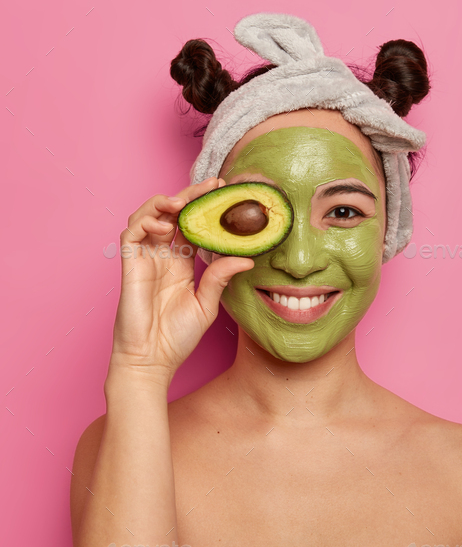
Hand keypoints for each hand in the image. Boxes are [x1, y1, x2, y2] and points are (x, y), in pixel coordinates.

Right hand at [109, 178, 253, 380]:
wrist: (151, 360)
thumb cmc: (176, 338)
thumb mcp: (206, 305)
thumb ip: (221, 277)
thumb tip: (246, 257)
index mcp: (181, 263)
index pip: (192, 225)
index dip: (204, 207)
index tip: (224, 192)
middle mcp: (162, 255)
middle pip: (171, 214)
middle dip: (189, 196)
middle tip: (211, 186)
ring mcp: (144, 258)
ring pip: (147, 215)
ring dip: (163, 203)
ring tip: (182, 201)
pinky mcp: (130, 265)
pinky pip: (131, 233)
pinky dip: (146, 222)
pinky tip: (164, 226)